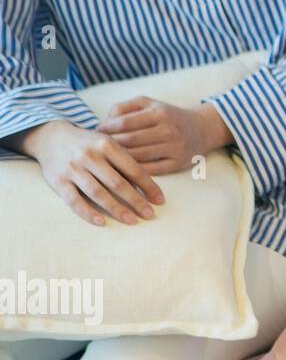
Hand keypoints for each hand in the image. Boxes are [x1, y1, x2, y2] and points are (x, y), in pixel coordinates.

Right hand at [23, 119, 165, 225]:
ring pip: (98, 193)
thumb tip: (146, 187)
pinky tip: (101, 222)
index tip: (160, 201)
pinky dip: (87, 212)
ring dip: (116, 209)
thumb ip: (124, 162)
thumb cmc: (89, 144)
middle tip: (149, 214)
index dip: (148, 187)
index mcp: (107, 146)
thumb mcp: (108, 145)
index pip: (133, 170)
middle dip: (136, 201)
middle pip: (117, 183)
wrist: (52, 137)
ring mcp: (73, 169)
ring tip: (131, 220)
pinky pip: (74, 200)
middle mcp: (90, 156)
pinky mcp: (58, 181)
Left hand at [96, 97, 232, 174]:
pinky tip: (123, 169)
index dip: (106, 129)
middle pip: (129, 141)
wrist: (203, 129)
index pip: (124, 123)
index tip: (95, 133)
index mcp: (159, 113)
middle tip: (97, 148)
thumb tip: (103, 122)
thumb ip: (124, 107)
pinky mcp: (177, 164)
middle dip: (109, 146)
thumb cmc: (168, 116)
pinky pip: (150, 170)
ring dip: (118, 160)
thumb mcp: (149, 103)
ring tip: (106, 159)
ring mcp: (174, 148)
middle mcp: (168, 130)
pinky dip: (133, 171)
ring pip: (137, 157)